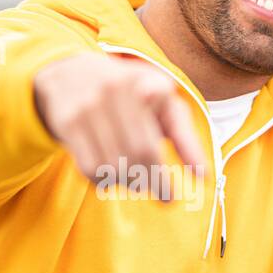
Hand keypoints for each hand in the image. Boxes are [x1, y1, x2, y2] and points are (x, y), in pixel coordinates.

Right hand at [34, 52, 204, 194]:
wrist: (72, 72)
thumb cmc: (131, 95)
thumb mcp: (164, 105)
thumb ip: (186, 138)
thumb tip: (203, 176)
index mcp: (148, 84)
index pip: (156, 144)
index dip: (162, 177)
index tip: (171, 200)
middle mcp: (116, 90)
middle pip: (136, 156)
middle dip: (151, 183)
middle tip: (163, 197)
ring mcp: (89, 105)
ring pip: (111, 166)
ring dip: (127, 183)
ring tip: (136, 180)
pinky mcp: (68, 121)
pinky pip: (88, 168)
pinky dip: (103, 181)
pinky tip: (111, 175)